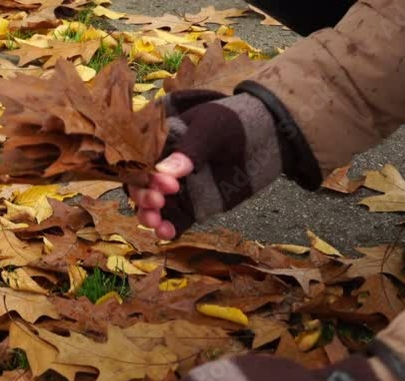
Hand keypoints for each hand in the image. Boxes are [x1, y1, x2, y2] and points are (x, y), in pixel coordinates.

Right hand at [129, 90, 291, 239]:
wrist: (264, 139)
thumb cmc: (232, 124)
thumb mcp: (211, 129)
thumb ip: (190, 150)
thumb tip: (167, 172)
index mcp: (160, 144)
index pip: (141, 162)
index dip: (146, 176)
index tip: (168, 184)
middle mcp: (163, 168)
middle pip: (141, 186)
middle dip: (144, 197)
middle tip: (158, 202)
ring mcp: (176, 189)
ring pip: (152, 206)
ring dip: (149, 216)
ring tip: (156, 224)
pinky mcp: (191, 206)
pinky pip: (173, 219)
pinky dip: (167, 228)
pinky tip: (167, 232)